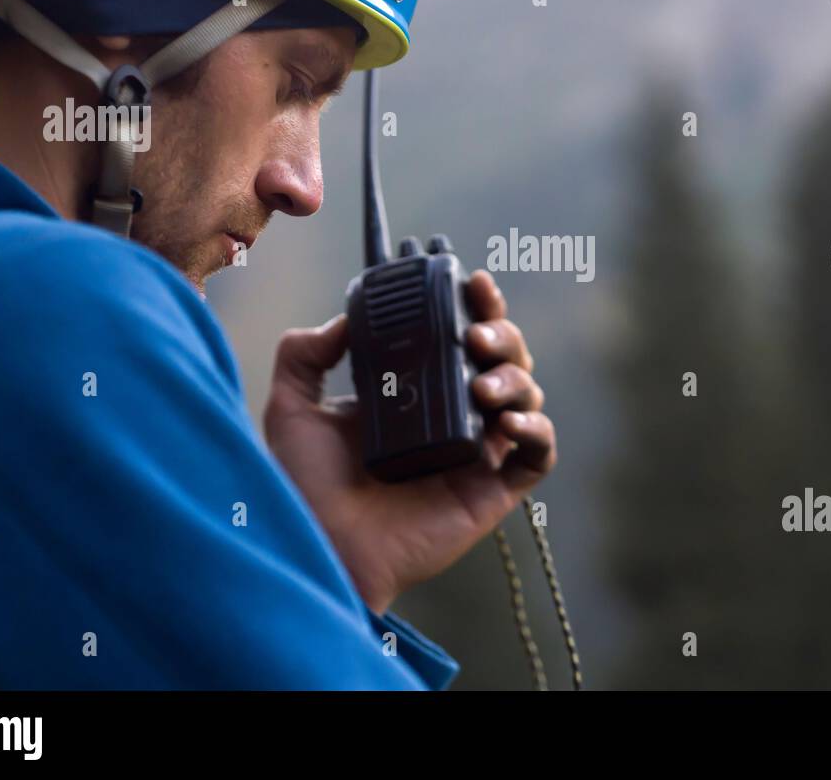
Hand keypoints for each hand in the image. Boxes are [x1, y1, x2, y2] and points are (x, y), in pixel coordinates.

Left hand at [263, 270, 556, 615]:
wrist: (322, 548)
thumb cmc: (306, 488)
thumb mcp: (292, 409)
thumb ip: (303, 355)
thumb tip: (345, 318)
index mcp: (417, 390)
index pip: (461, 335)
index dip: (477, 305)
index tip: (472, 281)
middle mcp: (454, 415)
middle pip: (504, 357)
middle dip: (502, 334)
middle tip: (474, 335)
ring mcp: (478, 452)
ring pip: (526, 397)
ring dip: (515, 377)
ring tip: (481, 383)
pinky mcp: (494, 491)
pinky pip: (538, 455)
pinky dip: (536, 430)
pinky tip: (509, 422)